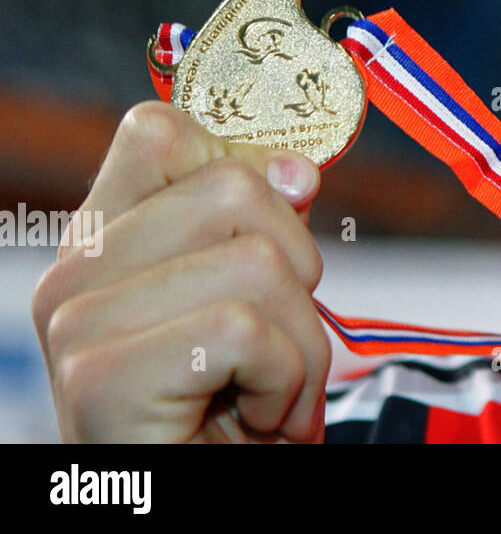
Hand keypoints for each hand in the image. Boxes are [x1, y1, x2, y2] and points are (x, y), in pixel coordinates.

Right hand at [32, 101, 329, 442]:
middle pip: (232, 188)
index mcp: (104, 238)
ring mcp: (76, 324)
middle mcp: (72, 273)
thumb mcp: (255, 295)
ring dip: (301, 342)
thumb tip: (297, 170)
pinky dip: (285, 381)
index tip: (276, 231)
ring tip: (268, 389)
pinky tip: (257, 418)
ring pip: (255, 261)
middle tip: (274, 343)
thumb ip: (264, 222)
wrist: (194, 500)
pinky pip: (244, 330)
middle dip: (297, 273)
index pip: (160, 130)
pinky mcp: (99, 378)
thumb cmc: (231, 407)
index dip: (244, 165)